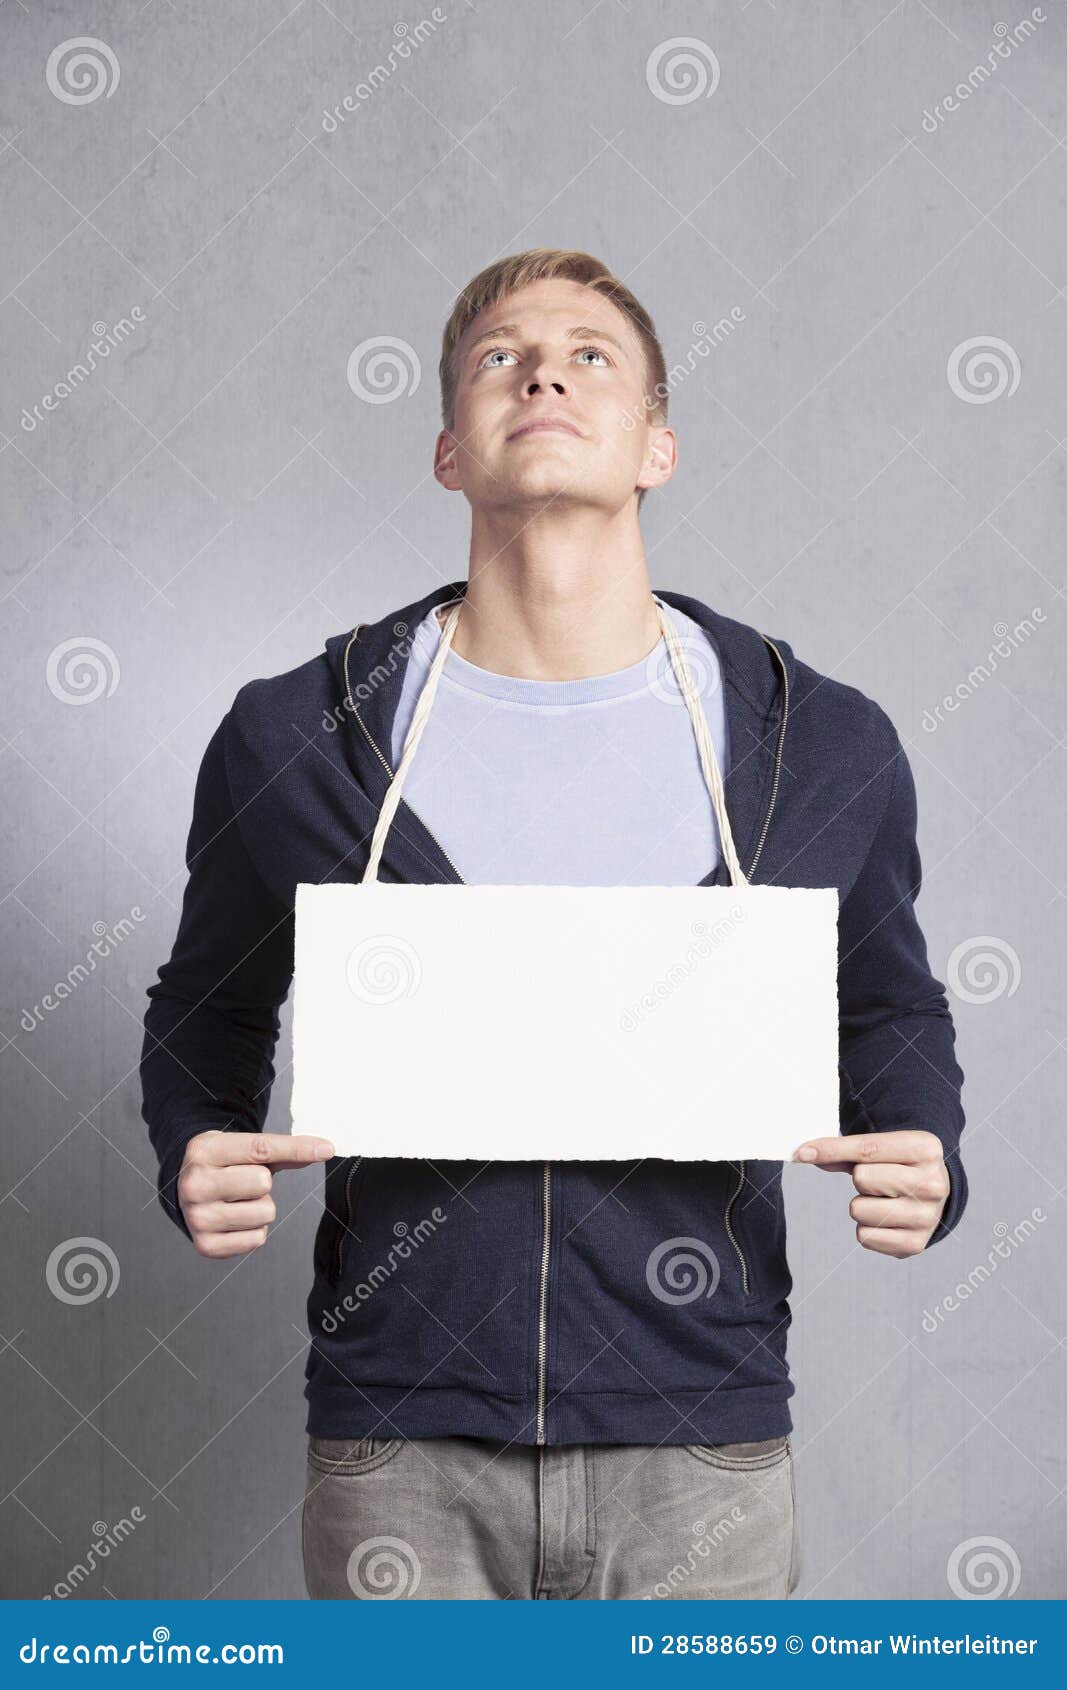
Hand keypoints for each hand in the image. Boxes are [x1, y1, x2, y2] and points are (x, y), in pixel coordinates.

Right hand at [178, 1131, 333, 1258]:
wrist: (186, 1189)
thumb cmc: (224, 1165)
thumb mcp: (245, 1149)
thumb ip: (284, 1149)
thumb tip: (324, 1149)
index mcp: (205, 1151)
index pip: (260, 1148)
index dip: (297, 1148)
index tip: (326, 1149)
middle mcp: (194, 1184)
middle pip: (263, 1183)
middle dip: (263, 1183)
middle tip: (242, 1182)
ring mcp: (197, 1217)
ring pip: (264, 1213)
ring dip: (260, 1208)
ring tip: (238, 1201)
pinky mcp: (205, 1245)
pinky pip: (257, 1240)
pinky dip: (254, 1231)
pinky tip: (234, 1220)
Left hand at [793, 1130, 949, 1257]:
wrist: (934, 1192)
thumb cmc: (900, 1164)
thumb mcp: (882, 1147)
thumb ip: (843, 1150)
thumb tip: (804, 1153)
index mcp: (925, 1149)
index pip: (867, 1149)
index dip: (830, 1149)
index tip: (802, 1152)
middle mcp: (933, 1184)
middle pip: (862, 1178)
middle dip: (861, 1179)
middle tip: (880, 1180)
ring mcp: (927, 1217)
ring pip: (859, 1209)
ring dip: (862, 1205)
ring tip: (884, 1200)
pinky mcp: (915, 1244)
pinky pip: (864, 1236)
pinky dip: (867, 1228)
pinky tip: (886, 1219)